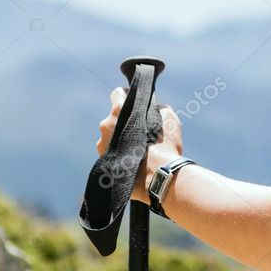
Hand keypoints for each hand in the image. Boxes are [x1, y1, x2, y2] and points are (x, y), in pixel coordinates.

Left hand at [96, 86, 183, 204]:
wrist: (159, 177)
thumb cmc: (164, 144)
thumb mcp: (168, 117)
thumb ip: (156, 107)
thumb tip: (154, 108)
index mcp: (119, 110)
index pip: (116, 93)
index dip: (127, 95)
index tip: (134, 102)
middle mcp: (106, 125)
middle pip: (114, 117)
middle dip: (126, 121)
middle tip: (141, 130)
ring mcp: (102, 145)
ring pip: (111, 136)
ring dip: (122, 139)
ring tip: (138, 149)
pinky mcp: (103, 162)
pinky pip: (112, 152)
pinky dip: (121, 154)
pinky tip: (134, 160)